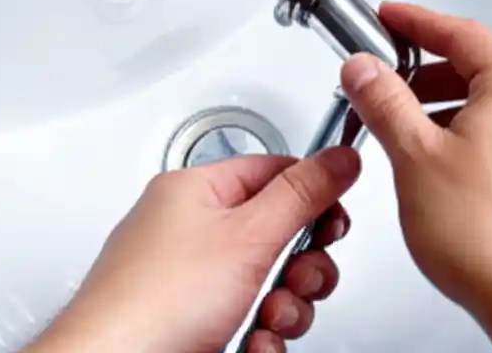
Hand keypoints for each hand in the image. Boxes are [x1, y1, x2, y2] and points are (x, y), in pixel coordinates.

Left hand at [23, 148, 360, 352]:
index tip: (334, 219)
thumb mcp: (247, 236)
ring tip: (266, 318)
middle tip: (295, 278)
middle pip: (279, 234)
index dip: (312, 194)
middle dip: (300, 266)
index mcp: (196, 192)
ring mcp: (193, 283)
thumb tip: (340, 157)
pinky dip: (261, 337)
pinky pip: (252, 322)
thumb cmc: (152, 304)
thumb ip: (303, 194)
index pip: (273, 171)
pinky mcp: (196, 325)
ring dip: (284, 308)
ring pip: (271, 285)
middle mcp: (191, 233)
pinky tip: (250, 343)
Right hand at [339, 2, 491, 352]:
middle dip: (429, 72)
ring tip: (411, 132)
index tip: (392, 17)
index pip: (461, 32)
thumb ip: (385, 102)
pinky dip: (477, 139)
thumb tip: (366, 70)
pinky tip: (449, 170)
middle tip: (391, 81)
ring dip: (450, 109)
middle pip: (480, 68)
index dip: (417, 22)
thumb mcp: (415, 157)